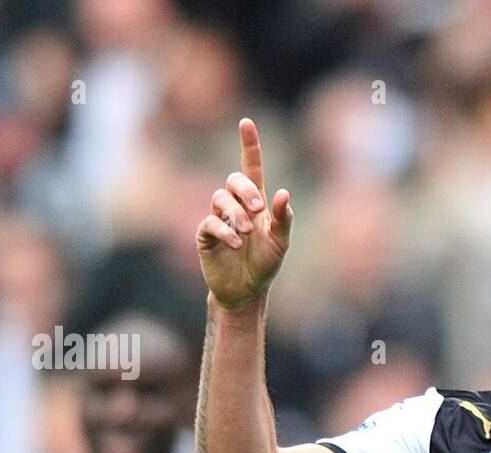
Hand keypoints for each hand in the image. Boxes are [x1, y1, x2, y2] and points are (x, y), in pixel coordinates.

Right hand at [196, 117, 293, 308]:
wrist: (246, 292)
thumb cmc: (265, 265)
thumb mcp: (281, 243)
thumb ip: (284, 220)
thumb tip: (284, 194)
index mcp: (256, 203)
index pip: (251, 168)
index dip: (249, 145)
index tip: (246, 122)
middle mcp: (235, 206)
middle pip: (234, 180)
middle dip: (246, 190)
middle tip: (258, 209)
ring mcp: (218, 218)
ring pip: (219, 198)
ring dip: (236, 212)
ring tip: (248, 232)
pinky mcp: (205, 235)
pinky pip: (210, 222)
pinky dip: (225, 231)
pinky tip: (237, 244)